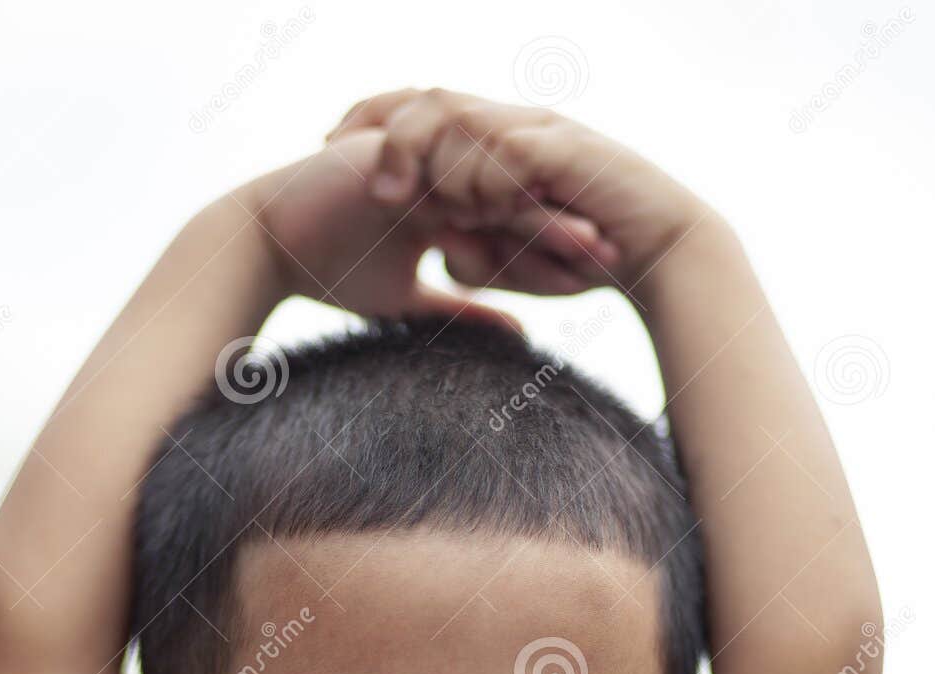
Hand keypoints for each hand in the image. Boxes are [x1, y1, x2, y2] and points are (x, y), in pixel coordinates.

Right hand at [247, 123, 615, 319]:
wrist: (266, 245)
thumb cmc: (328, 271)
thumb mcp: (410, 303)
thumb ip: (464, 310)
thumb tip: (521, 336)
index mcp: (447, 200)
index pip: (513, 223)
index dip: (554, 248)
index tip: (598, 278)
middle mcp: (440, 174)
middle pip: (515, 200)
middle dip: (564, 227)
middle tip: (616, 253)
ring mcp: (420, 161)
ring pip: (493, 187)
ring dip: (540, 213)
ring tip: (588, 242)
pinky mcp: (398, 156)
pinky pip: (450, 179)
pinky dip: (486, 200)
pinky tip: (524, 220)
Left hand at [325, 87, 709, 296]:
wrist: (658, 253)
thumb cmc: (586, 256)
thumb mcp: (514, 261)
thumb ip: (476, 252)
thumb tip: (442, 255)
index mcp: (493, 139)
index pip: (421, 107)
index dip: (371, 119)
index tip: (329, 146)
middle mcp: (513, 122)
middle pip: (432, 99)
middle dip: (384, 133)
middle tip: (353, 169)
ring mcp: (540, 132)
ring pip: (463, 120)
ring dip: (429, 160)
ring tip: (408, 197)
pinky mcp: (567, 153)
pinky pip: (508, 152)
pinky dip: (480, 180)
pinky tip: (468, 208)